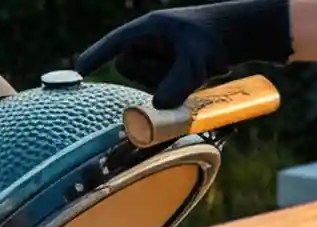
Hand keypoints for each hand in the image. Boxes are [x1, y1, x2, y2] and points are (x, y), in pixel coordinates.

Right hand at [74, 0, 292, 108]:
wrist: (237, 37)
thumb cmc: (215, 39)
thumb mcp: (196, 62)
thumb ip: (177, 84)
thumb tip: (156, 108)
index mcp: (148, 28)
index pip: (114, 44)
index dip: (95, 57)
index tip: (79, 70)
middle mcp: (147, 42)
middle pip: (127, 68)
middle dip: (147, 75)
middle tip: (179, 67)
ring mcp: (155, 57)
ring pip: (142, 81)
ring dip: (162, 82)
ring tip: (190, 69)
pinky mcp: (164, 70)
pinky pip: (155, 87)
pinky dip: (169, 89)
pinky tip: (190, 76)